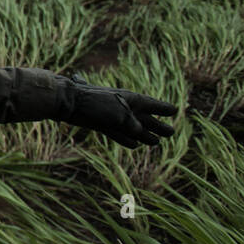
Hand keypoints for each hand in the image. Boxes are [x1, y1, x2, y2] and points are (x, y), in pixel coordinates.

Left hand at [59, 73, 177, 147]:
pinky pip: (118, 134)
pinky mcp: (101, 126)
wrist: (68, 102)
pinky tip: (134, 145)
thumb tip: (138, 133)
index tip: (175, 110)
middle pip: (145, 119)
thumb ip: (131, 123)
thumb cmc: (94, 103)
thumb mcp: (118, 112)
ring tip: (155, 142)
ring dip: (144, 135)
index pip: (152, 104)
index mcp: (130, 99)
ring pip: (133, 128)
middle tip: (171, 133)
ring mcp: (112, 117)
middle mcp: (123, 107)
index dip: (163, 108)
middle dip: (158, 126)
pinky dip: (126, 139)